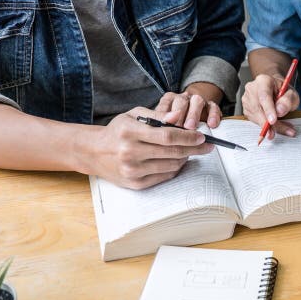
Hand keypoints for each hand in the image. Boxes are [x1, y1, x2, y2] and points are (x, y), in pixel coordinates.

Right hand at [84, 107, 212, 189]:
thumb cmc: (117, 131)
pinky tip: (179, 160)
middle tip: (207, 146)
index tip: (202, 136)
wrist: (93, 152)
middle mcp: (129, 153)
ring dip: (186, 158)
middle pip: (172, 152)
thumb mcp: (133, 115)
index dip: (188, 137)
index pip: (167, 136)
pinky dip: (175, 168)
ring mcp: (132, 170)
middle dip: (194, 148)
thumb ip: (157, 115)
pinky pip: (164, 176)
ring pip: (171, 165)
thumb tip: (179, 117)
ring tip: (191, 151)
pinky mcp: (135, 183)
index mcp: (129, 132)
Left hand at [155, 87, 221, 129]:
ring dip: (194, 114)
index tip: (166, 123)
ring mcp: (197, 101)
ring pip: (197, 101)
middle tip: (177, 126)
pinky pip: (213, 107)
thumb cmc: (177, 124)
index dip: (167, 114)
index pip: (167, 103)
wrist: (195, 116)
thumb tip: (159, 129)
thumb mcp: (165, 123)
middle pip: (181, 100)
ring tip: (191, 127)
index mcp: (170, 100)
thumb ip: (162, 123)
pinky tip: (211, 125)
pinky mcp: (210, 106)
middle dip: (180, 114)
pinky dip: (213, 115)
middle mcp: (183, 98)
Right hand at [241, 73, 297, 140]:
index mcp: (263, 80)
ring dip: (268, 127)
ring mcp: (247, 99)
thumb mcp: (292, 93)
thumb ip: (288, 100)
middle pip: (258, 108)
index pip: (264, 95)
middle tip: (277, 132)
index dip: (268, 109)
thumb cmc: (283, 90)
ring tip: (284, 129)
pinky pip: (255, 121)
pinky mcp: (246, 110)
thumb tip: (280, 111)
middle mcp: (252, 89)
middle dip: (267, 123)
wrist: (275, 89)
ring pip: (256, 117)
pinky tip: (275, 127)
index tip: (273, 121)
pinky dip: (265, 127)